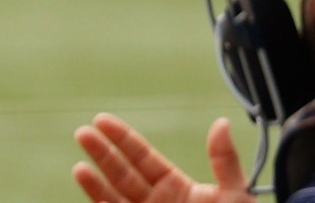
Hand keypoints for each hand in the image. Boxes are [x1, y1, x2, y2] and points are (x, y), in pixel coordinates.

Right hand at [72, 115, 250, 202]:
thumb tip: (222, 122)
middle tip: (83, 133)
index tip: (101, 119)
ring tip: (79, 168)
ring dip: (95, 185)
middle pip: (122, 173)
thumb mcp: (235, 195)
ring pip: (114, 198)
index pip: (142, 157)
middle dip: (102, 154)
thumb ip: (225, 161)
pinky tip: (95, 200)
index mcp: (176, 187)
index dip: (122, 138)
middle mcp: (156, 202)